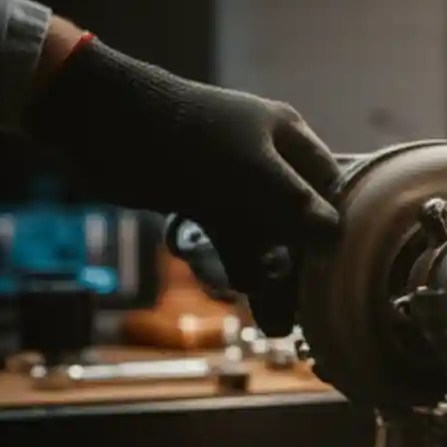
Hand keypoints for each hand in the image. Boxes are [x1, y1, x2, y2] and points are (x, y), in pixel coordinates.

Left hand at [22, 33, 340, 334]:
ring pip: (263, 236)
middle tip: (306, 310)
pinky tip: (240, 296)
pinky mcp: (200, 201)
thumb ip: (299, 208)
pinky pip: (229, 241)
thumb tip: (336, 240)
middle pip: (297, 218)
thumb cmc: (189, 136)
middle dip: (300, 265)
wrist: (104, 123)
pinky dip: (236, 268)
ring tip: (276, 323)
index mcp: (288, 137)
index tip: (342, 270)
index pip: (331, 186)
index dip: (339, 225)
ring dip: (269, 277)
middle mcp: (266, 159)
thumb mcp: (255, 173)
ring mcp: (232, 182)